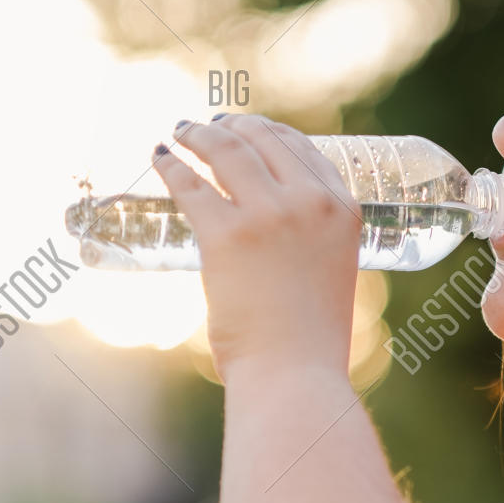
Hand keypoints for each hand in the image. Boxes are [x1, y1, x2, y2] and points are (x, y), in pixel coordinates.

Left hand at [151, 114, 360, 383]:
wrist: (295, 376)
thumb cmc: (310, 343)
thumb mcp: (331, 277)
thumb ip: (312, 249)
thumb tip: (275, 244)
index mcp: (343, 212)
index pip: (304, 149)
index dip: (269, 131)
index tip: (247, 127)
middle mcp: (309, 203)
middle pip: (263, 140)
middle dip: (231, 126)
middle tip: (207, 127)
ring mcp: (268, 215)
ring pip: (226, 151)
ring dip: (198, 135)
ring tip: (182, 132)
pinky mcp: (226, 236)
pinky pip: (190, 185)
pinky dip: (171, 166)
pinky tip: (160, 157)